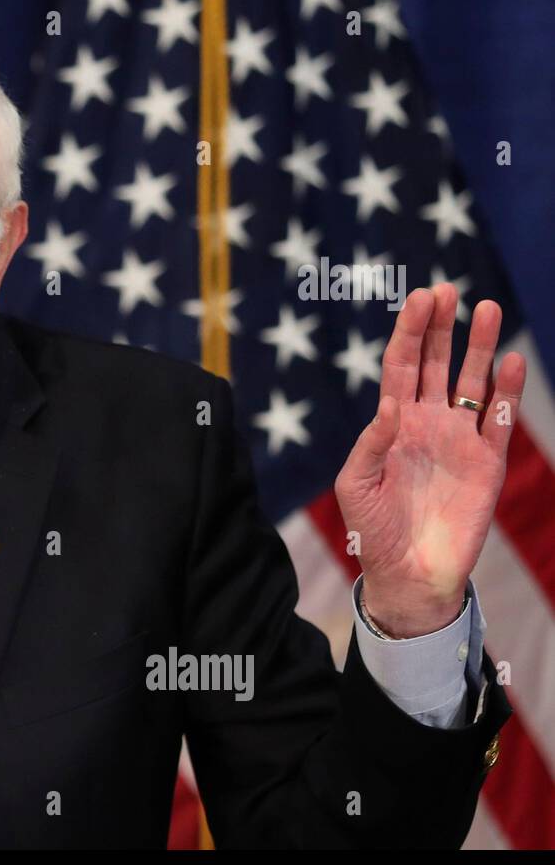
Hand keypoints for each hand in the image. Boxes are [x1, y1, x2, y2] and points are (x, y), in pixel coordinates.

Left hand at [335, 283, 525, 637]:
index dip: (410, 333)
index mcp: (392, 424)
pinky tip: (510, 362)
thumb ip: (369, 445)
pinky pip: (500, 421)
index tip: (420, 299)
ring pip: (474, 383)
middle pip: (437, 363)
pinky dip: (507, 393)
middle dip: (441, 327)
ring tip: (487, 308)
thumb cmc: (372, 531)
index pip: (401, 366)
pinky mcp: (488, 463)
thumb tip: (388, 406)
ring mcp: (460, 440)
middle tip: (447, 290)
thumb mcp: (355, 486)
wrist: (408, 575)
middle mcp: (427, 423)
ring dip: (481, 347)